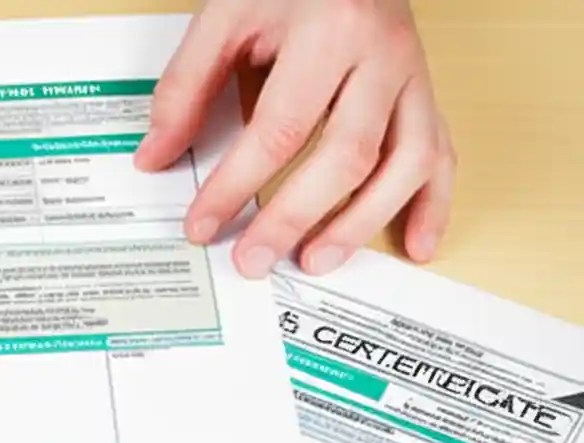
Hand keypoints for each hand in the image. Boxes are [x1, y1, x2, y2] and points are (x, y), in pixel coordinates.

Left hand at [134, 0, 455, 277]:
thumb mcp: (226, 15)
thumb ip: (185, 87)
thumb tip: (155, 157)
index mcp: (331, 29)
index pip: (280, 129)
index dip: (236, 185)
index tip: (202, 224)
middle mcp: (383, 54)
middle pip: (346, 155)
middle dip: (295, 218)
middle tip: (253, 261)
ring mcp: (414, 75)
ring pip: (407, 163)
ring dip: (363, 223)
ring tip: (316, 261)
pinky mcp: (427, 90)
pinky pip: (442, 153)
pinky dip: (434, 204)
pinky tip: (415, 245)